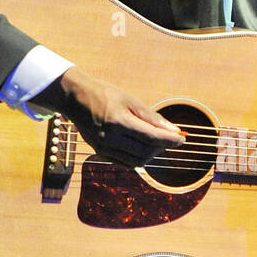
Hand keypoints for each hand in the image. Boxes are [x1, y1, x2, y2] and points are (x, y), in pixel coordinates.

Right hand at [31, 66, 183, 166]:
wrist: (75, 98)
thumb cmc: (105, 94)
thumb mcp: (130, 100)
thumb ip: (152, 117)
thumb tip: (173, 130)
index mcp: (118, 121)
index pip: (151, 137)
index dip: (169, 140)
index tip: (182, 138)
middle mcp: (109, 138)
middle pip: (145, 152)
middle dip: (161, 147)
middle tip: (169, 138)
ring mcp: (103, 148)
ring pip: (136, 161)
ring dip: (151, 154)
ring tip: (156, 141)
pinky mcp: (100, 152)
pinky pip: (126, 162)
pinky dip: (138, 158)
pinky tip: (142, 146)